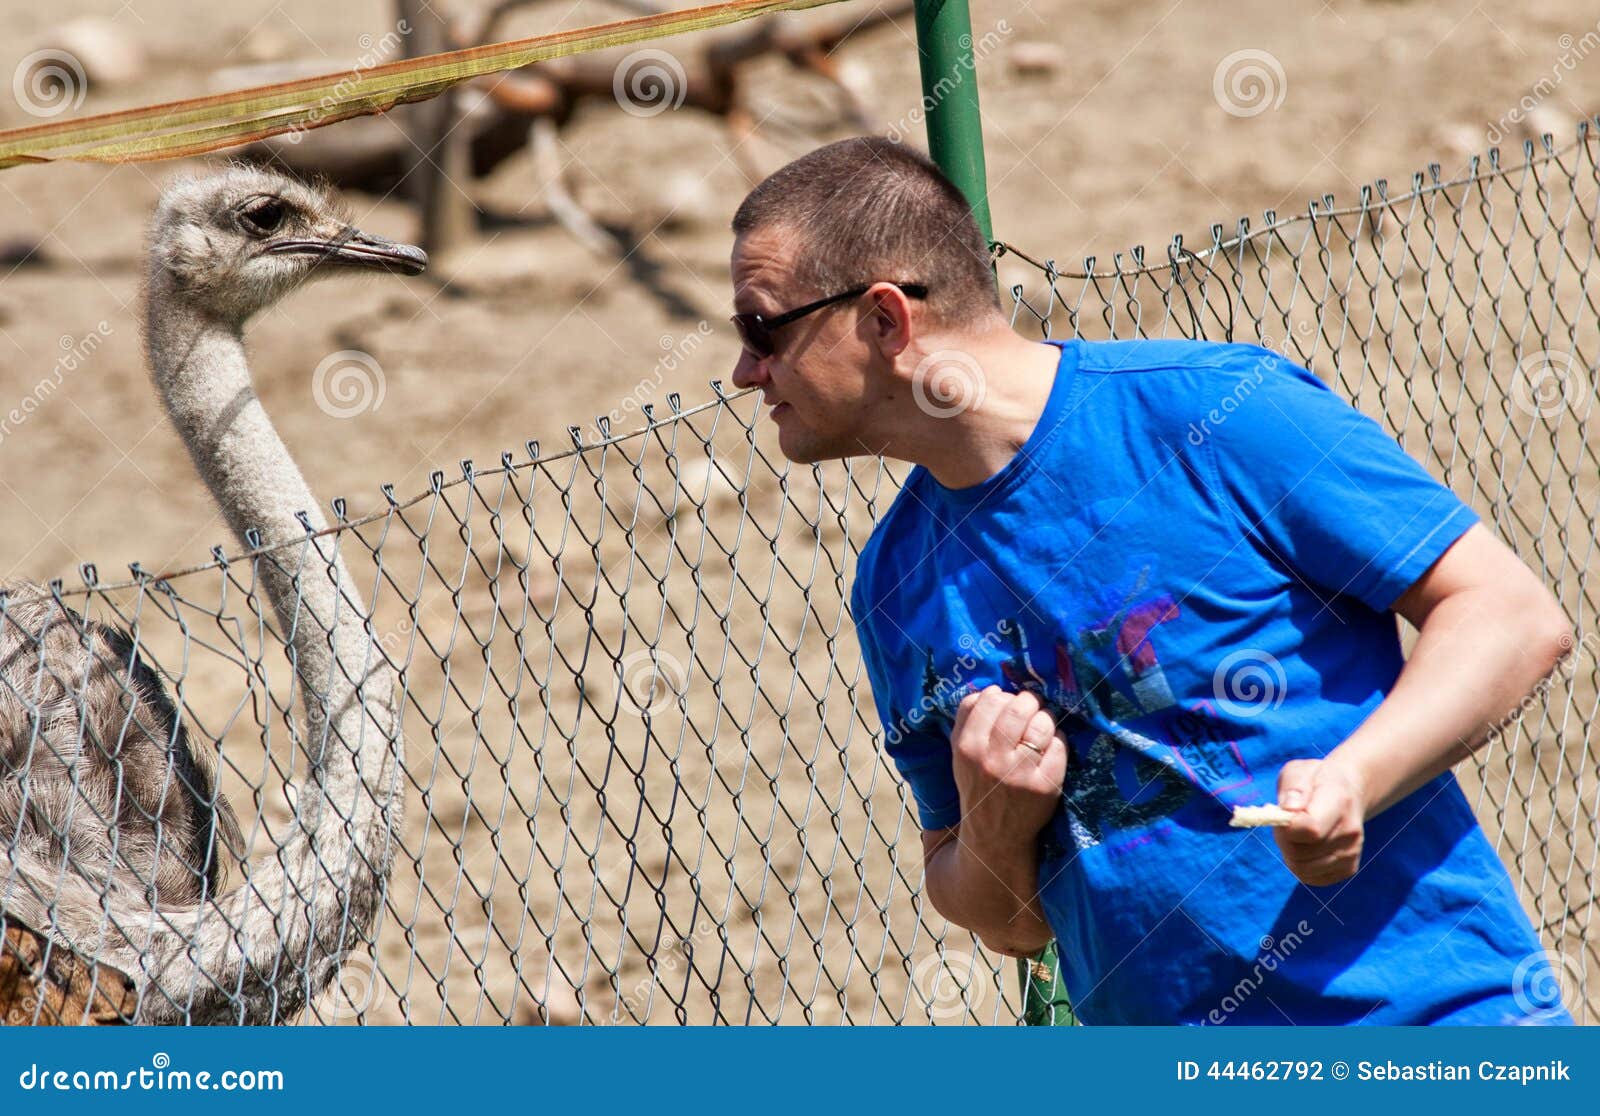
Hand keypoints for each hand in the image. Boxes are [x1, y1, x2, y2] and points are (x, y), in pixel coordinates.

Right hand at [950, 686, 1067, 851]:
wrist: (994, 836)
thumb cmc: (978, 786)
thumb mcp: (960, 755)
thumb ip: (968, 720)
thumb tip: (993, 689)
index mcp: (967, 748)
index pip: (987, 699)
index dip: (1001, 695)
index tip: (1006, 703)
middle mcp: (991, 760)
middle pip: (1017, 707)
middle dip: (1028, 701)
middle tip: (1031, 707)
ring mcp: (1020, 773)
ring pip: (1041, 723)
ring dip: (1045, 718)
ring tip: (1042, 725)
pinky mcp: (1046, 785)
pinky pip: (1059, 745)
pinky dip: (1058, 739)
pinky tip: (1051, 746)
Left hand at [1273, 758, 1366, 885]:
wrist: (1349, 791)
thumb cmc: (1316, 780)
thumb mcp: (1299, 771)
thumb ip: (1293, 788)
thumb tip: (1289, 811)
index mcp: (1339, 803)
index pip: (1310, 830)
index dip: (1286, 827)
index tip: (1283, 813)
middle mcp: (1350, 833)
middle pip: (1301, 854)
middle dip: (1284, 840)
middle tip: (1286, 822)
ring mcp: (1351, 853)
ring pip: (1303, 869)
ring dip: (1290, 853)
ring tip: (1296, 833)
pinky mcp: (1348, 869)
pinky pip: (1311, 878)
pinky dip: (1300, 865)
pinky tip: (1305, 846)